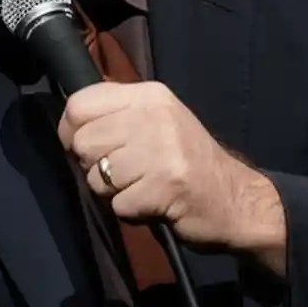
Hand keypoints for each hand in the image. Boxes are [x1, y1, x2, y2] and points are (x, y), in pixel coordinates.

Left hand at [56, 81, 284, 253]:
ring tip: (142, 187)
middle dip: (94, 166)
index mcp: (148, 95)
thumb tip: (70, 118)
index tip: (86, 148)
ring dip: (113, 193)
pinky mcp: (167, 185)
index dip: (70, 131)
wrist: (237, 199)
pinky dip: (131, 212)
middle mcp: (154, 115)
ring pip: (97, 176)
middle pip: (82, 142)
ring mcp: (162, 149)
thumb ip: (117, 113)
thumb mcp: (156, 120)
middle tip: (124, 174)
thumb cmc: (187, 161)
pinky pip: (118, 205)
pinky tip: (153, 204)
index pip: (79, 104)